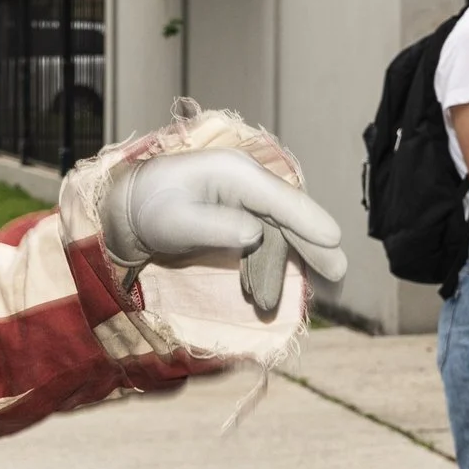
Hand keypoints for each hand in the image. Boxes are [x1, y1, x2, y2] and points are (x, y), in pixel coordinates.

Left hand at [100, 149, 347, 307]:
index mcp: (234, 174)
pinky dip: (268, 264)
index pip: (281, 199)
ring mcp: (245, 196)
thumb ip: (215, 227)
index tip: (334, 241)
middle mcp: (246, 180)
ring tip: (294, 295)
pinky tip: (262, 291)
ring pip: (280, 230)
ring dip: (288, 262)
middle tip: (339, 272)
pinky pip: (266, 237)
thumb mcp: (176, 222)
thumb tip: (254, 235)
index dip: (309, 221)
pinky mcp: (241, 212)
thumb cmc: (149, 210)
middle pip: (290, 213)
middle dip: (315, 243)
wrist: (129, 207)